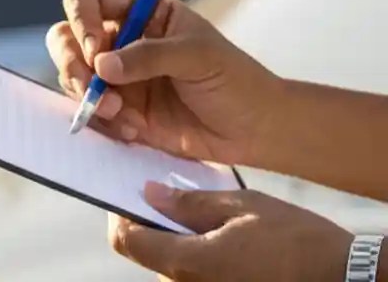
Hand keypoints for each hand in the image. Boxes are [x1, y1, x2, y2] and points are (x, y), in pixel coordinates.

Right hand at [46, 0, 283, 164]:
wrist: (253, 131)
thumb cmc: (234, 80)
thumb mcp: (198, 56)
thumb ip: (149, 55)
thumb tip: (101, 66)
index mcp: (140, 12)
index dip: (81, 19)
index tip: (94, 48)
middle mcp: (121, 40)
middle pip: (66, 37)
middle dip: (71, 63)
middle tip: (91, 87)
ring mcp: (116, 77)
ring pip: (72, 76)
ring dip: (88, 97)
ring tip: (121, 114)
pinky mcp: (118, 111)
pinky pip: (89, 112)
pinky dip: (103, 123)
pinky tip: (134, 130)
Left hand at [109, 184, 350, 281]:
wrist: (345, 278)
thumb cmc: (296, 241)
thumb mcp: (242, 206)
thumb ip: (189, 203)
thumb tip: (149, 194)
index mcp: (187, 263)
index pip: (126, 240)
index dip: (122, 215)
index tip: (133, 194)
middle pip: (149, 254)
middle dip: (156, 225)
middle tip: (176, 198)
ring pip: (174, 266)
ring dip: (181, 241)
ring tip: (209, 217)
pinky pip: (196, 276)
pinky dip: (200, 255)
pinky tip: (224, 239)